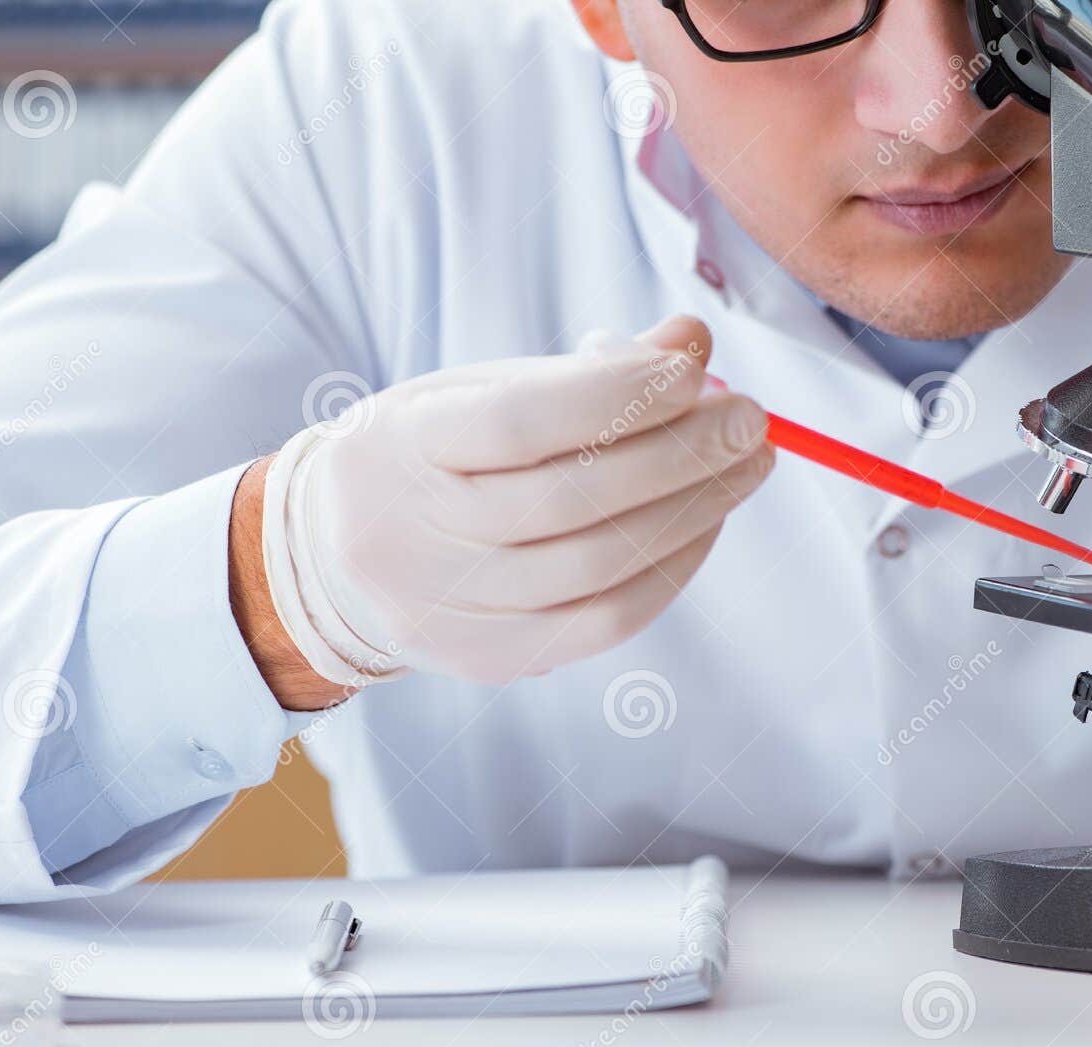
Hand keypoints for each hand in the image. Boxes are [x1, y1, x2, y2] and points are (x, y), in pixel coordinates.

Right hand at [251, 315, 772, 699]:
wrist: (341, 554)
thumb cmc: (433, 456)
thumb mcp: (480, 392)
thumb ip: (584, 373)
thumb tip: (692, 341)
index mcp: (402, 448)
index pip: (518, 422)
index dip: (616, 395)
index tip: (693, 369)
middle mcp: (415, 538)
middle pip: (570, 501)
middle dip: (680, 455)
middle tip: (750, 421)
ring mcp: (451, 611)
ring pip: (599, 567)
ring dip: (693, 513)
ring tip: (744, 467)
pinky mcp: (491, 660)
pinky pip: (607, 622)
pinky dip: (671, 571)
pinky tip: (705, 526)